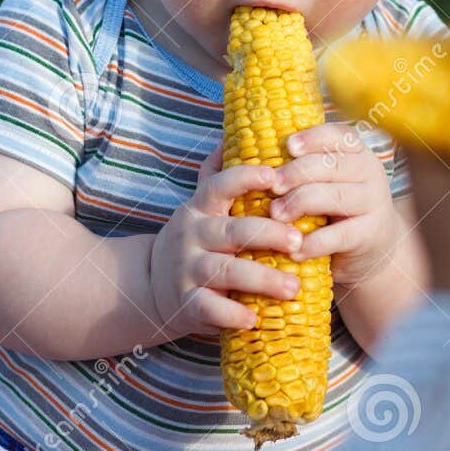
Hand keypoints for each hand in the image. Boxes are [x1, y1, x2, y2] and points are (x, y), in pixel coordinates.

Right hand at [147, 149, 308, 338]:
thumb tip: (236, 131)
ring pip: (226, 271)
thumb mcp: (201, 206)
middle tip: (299, 241)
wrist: (150, 285)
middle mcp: (193, 235)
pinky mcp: (187, 303)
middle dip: (268, 235)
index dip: (246, 178)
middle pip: (233, 231)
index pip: (220, 185)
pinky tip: (254, 319)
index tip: (275, 176)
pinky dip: (232, 314)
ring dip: (262, 279)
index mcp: (201, 208)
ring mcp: (188, 270)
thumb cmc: (194, 242)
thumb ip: (218, 176)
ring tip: (294, 287)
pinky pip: (210, 308)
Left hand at [269, 122, 404, 287]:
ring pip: (335, 197)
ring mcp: (373, 203)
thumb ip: (300, 167)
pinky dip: (313, 243)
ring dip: (300, 204)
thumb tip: (249, 152)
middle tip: (272, 185)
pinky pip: (338, 235)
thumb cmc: (334, 207)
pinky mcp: (369, 234)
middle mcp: (369, 172)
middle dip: (297, 173)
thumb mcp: (324, 181)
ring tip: (275, 215)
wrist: (370, 247)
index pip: (337, 135)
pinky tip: (293, 249)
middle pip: (332, 165)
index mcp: (355, 151)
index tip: (288, 146)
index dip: (313, 138)